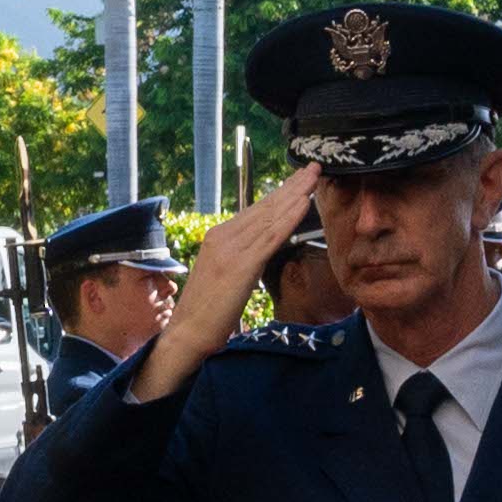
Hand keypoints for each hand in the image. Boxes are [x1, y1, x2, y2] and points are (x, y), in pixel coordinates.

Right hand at [142, 166, 320, 397]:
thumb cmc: (207, 311)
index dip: (279, 193)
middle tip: (314, 168)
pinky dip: (289, 218)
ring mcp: (232, 250)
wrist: (188, 333)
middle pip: (264, 207)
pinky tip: (303, 203)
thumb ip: (241, 256)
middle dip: (291, 186)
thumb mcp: (224, 274)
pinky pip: (271, 237)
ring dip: (295, 195)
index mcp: (218, 237)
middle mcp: (223, 236)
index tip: (299, 180)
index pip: (255, 210)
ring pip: (270, 217)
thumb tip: (261, 248)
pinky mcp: (241, 266)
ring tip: (314, 178)